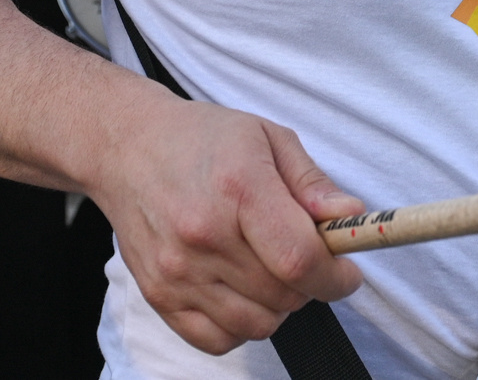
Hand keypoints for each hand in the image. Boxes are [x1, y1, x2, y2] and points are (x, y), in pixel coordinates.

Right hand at [98, 93, 364, 353]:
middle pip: (284, 295)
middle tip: (304, 257)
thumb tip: (350, 217)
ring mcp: (177, 271)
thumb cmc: (202, 139)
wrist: (127, 148)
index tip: (347, 271)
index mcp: (239, 188)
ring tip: (270, 270)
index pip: (299, 258)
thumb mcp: (268, 138)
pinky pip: (217, 340)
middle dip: (310, 284)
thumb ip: (312, 183)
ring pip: (256, 324)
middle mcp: (203, 235)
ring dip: (278, 306)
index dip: (336, 276)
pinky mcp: (158, 296)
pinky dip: (241, 325)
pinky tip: (241, 290)